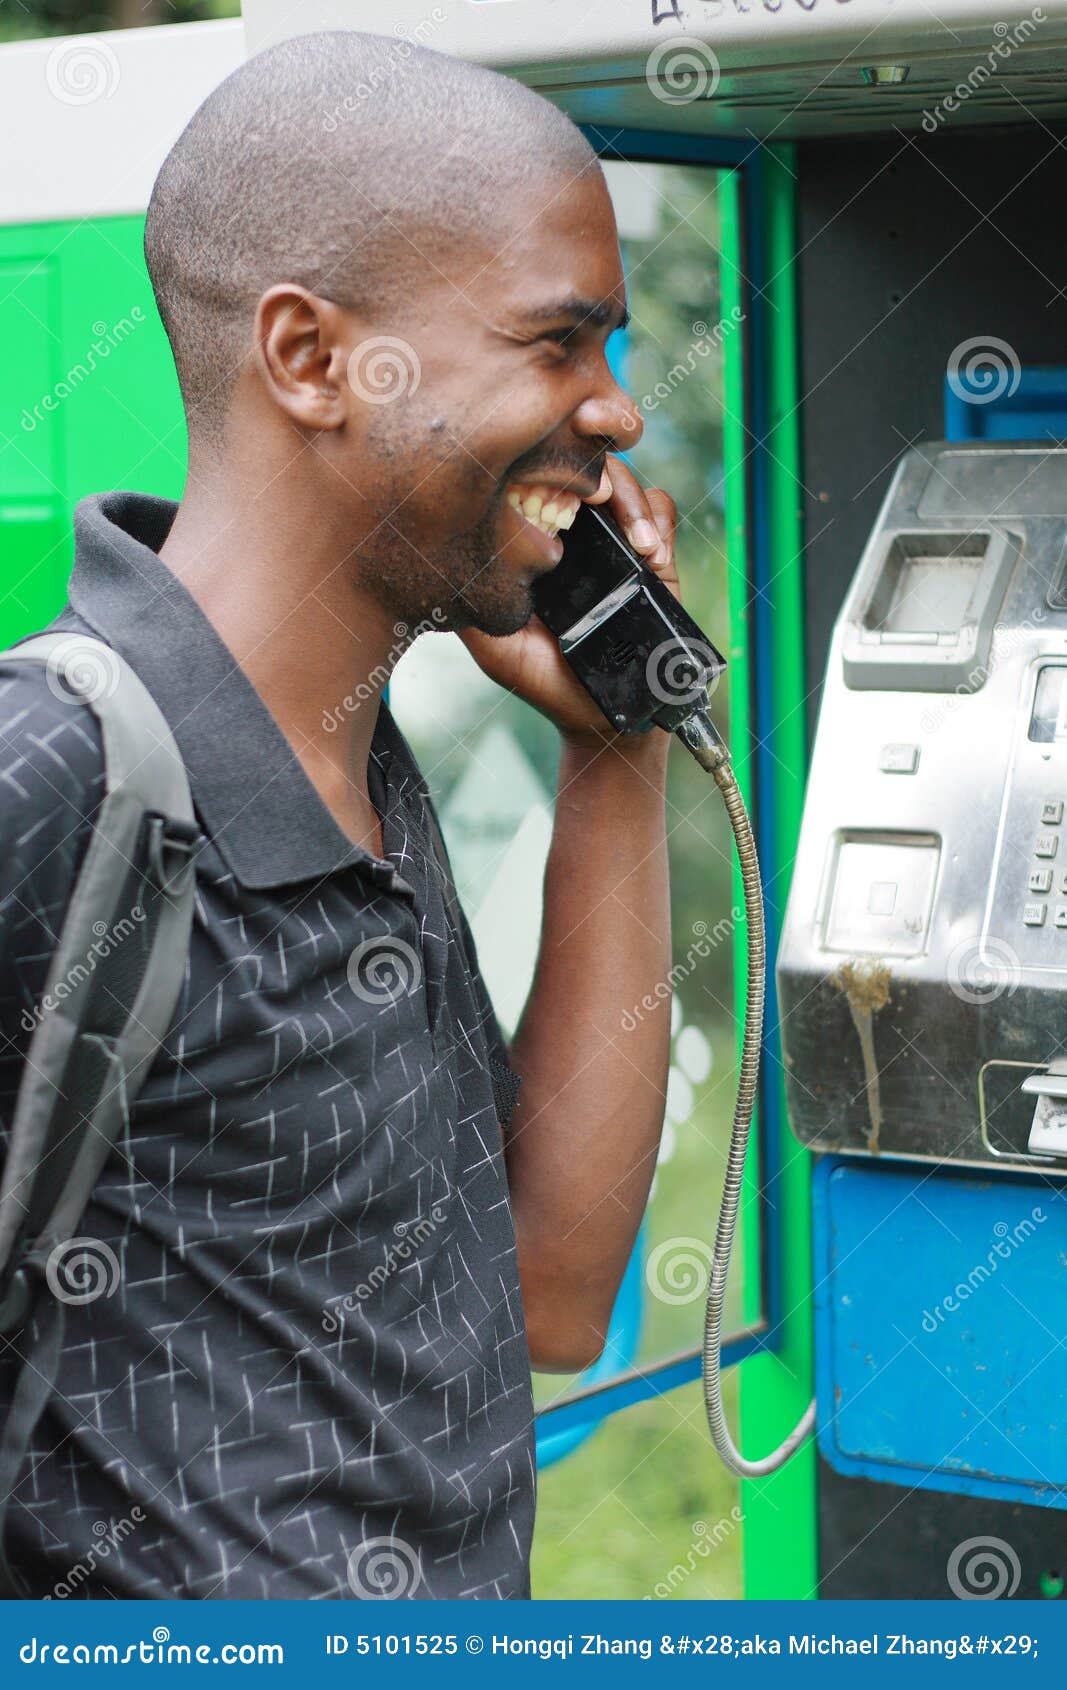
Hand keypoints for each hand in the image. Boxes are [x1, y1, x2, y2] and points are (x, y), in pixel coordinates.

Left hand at [458, 455, 678, 746]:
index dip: (548, 464)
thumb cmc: (541, 679)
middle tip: (599, 497)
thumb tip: (441, 559)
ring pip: (626, 482)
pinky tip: (653, 560)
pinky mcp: (651, 554)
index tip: (553, 490)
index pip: (538, 474)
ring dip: (634, 504)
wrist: (599, 712)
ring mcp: (610, 538)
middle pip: (585, 464)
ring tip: (638, 546)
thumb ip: (471, 602)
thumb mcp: (493, 643)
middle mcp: (571, 530)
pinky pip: (663, 509)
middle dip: (598, 472)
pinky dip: (660, 523)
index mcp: (533, 537)